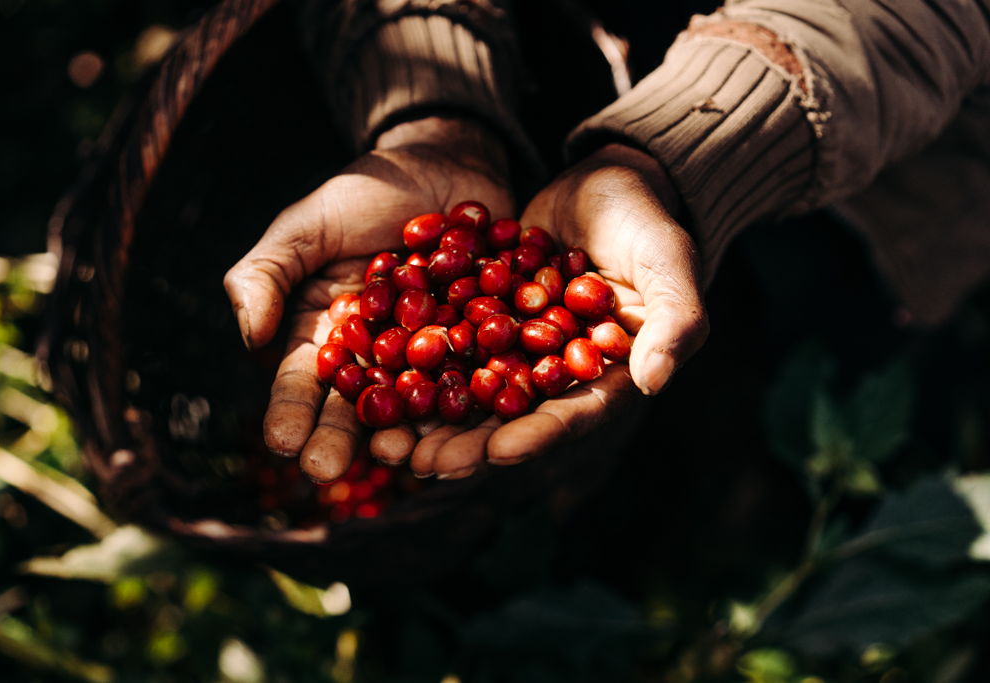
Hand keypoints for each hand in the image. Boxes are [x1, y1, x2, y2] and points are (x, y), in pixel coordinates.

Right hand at [224, 116, 514, 480]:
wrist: (443, 162)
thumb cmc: (363, 192)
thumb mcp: (305, 225)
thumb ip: (266, 274)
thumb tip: (248, 338)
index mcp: (329, 337)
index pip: (305, 381)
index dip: (292, 411)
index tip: (283, 441)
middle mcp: (379, 359)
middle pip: (358, 406)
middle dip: (341, 438)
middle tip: (328, 471)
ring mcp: (434, 357)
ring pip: (419, 406)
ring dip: (409, 436)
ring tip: (402, 461)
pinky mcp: (485, 346)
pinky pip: (482, 380)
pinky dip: (478, 404)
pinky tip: (475, 429)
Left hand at [413, 143, 709, 478]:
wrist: (610, 175)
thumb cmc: (649, 221)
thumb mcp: (669, 265)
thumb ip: (675, 322)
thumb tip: (652, 382)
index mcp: (605, 373)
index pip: (572, 414)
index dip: (536, 435)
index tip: (497, 453)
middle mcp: (556, 369)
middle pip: (511, 414)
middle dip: (468, 443)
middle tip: (423, 464)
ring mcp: (516, 343)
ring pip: (470, 386)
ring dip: (431, 414)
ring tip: (389, 439)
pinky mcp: (484, 313)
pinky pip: (446, 339)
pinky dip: (413, 359)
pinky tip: (374, 375)